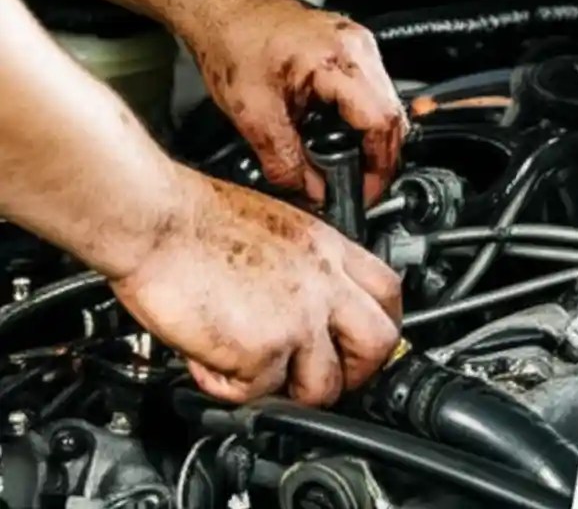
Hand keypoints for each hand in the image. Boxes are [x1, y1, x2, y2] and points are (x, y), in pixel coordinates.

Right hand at [107, 166, 402, 406]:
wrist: (154, 218)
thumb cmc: (193, 219)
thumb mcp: (278, 226)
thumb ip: (305, 266)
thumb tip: (308, 302)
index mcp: (328, 249)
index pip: (388, 293)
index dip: (380, 325)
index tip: (360, 343)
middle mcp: (324, 283)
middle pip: (379, 344)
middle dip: (356, 373)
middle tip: (322, 379)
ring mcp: (299, 319)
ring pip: (324, 386)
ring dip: (289, 392)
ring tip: (253, 374)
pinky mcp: (263, 350)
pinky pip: (259, 393)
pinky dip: (229, 387)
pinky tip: (208, 360)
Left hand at [189, 0, 407, 204]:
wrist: (221, 7)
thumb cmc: (232, 42)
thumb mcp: (253, 115)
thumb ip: (285, 162)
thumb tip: (311, 193)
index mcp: (338, 59)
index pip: (381, 122)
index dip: (378, 166)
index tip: (364, 191)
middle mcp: (357, 48)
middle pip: (392, 116)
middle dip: (379, 158)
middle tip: (358, 186)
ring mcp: (358, 45)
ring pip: (386, 105)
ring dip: (371, 139)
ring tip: (347, 164)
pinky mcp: (352, 48)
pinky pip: (373, 91)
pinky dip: (362, 119)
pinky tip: (339, 134)